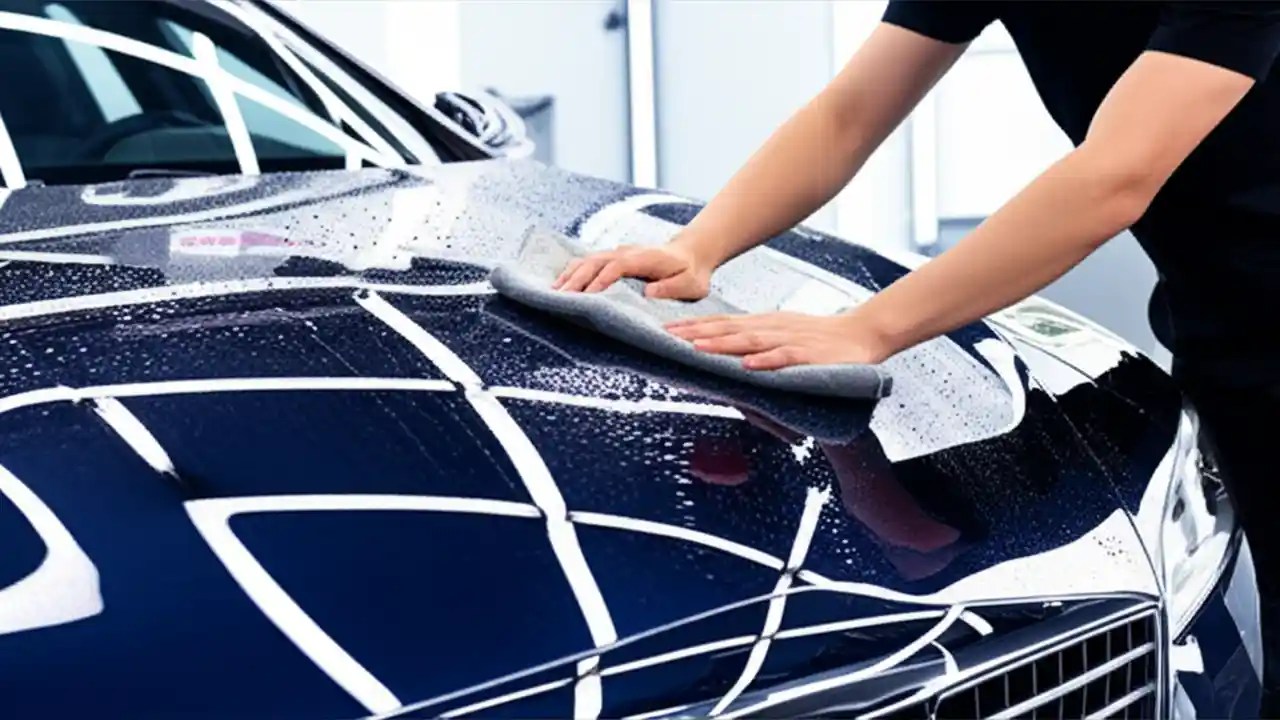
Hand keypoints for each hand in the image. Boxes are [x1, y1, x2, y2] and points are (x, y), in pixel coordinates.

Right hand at [552, 240, 710, 298]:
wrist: (691, 254)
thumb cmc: (691, 273)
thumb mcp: (691, 284)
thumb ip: (672, 287)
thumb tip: (649, 293)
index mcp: (644, 258)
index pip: (617, 266)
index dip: (601, 280)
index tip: (589, 296)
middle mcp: (626, 252)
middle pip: (595, 262)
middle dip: (577, 280)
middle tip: (561, 299)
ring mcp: (618, 254)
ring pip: (588, 261)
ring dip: (570, 276)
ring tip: (554, 294)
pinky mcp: (613, 259)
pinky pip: (588, 263)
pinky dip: (573, 272)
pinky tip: (561, 285)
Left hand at [666, 311, 891, 369]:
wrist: (862, 334)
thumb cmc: (819, 338)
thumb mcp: (782, 334)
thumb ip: (754, 341)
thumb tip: (723, 350)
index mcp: (764, 324)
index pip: (723, 322)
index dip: (695, 325)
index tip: (667, 330)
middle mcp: (772, 328)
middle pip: (729, 328)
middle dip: (697, 333)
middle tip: (669, 338)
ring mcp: (790, 340)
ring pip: (751, 341)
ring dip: (723, 344)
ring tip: (698, 349)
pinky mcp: (810, 356)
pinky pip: (786, 358)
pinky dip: (767, 361)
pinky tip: (748, 366)